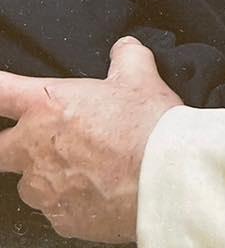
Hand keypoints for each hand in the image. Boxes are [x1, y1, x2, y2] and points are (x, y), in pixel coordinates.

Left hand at [0, 36, 181, 243]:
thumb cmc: (147, 126)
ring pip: (30, 182)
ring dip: (49, 172)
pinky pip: (56, 206)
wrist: (164, 178)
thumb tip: (123, 48)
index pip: (0, 92)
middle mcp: (34, 149)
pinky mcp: (59, 219)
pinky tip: (102, 186)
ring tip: (91, 165)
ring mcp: (43, 189)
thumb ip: (125, 56)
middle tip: (49, 138)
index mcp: (47, 107)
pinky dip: (73, 197)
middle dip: (13, 144)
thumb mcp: (141, 75)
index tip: (0, 94)